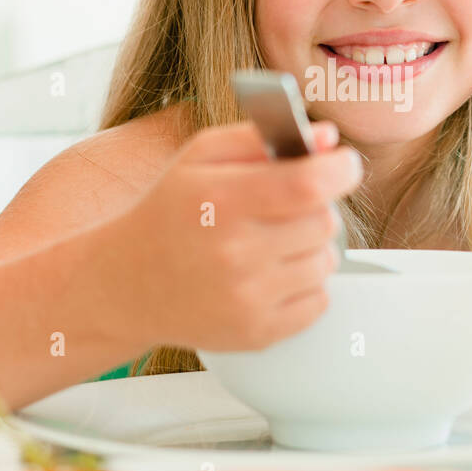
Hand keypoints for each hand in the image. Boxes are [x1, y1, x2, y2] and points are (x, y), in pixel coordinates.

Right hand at [103, 120, 362, 352]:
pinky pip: (320, 300)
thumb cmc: (171, 212)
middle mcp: (235, 253)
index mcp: (221, 201)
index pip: (309, 184)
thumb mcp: (200, 158)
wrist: (128, 284)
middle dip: (315, 208)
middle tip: (285, 208)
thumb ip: (263, 138)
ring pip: (326, 261)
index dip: (339, 169)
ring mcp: (247, 299)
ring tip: (271, 244)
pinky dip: (305, 285)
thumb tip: (329, 137)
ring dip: (310, 247)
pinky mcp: (257, 333)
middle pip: (324, 221)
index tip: (343, 165)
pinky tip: (270, 275)